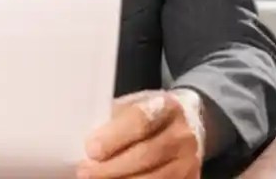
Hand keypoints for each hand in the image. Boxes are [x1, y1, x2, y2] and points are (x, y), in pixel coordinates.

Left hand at [77, 89, 205, 178]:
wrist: (191, 124)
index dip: (114, 137)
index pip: (140, 121)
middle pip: (146, 154)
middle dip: (111, 167)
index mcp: (167, 106)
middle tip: (84, 172)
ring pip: (154, 178)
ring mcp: (189, 161)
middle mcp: (183, 134)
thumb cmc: (152, 115)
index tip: (91, 149)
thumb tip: (85, 140)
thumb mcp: (135, 105)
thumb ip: (114, 119)